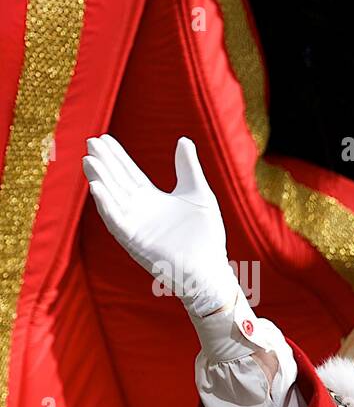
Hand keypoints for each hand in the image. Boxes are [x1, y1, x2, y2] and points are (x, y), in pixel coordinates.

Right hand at [83, 134, 242, 316]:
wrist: (210, 268)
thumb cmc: (206, 235)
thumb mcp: (198, 193)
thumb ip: (188, 168)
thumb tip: (183, 139)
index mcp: (152, 199)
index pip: (129, 173)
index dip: (117, 156)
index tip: (104, 137)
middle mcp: (139, 211)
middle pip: (117, 182)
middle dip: (104, 163)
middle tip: (91, 142)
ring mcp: (134, 226)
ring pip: (112, 199)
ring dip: (99, 180)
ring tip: (89, 160)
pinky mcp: (133, 241)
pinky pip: (116, 221)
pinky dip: (106, 205)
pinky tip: (97, 188)